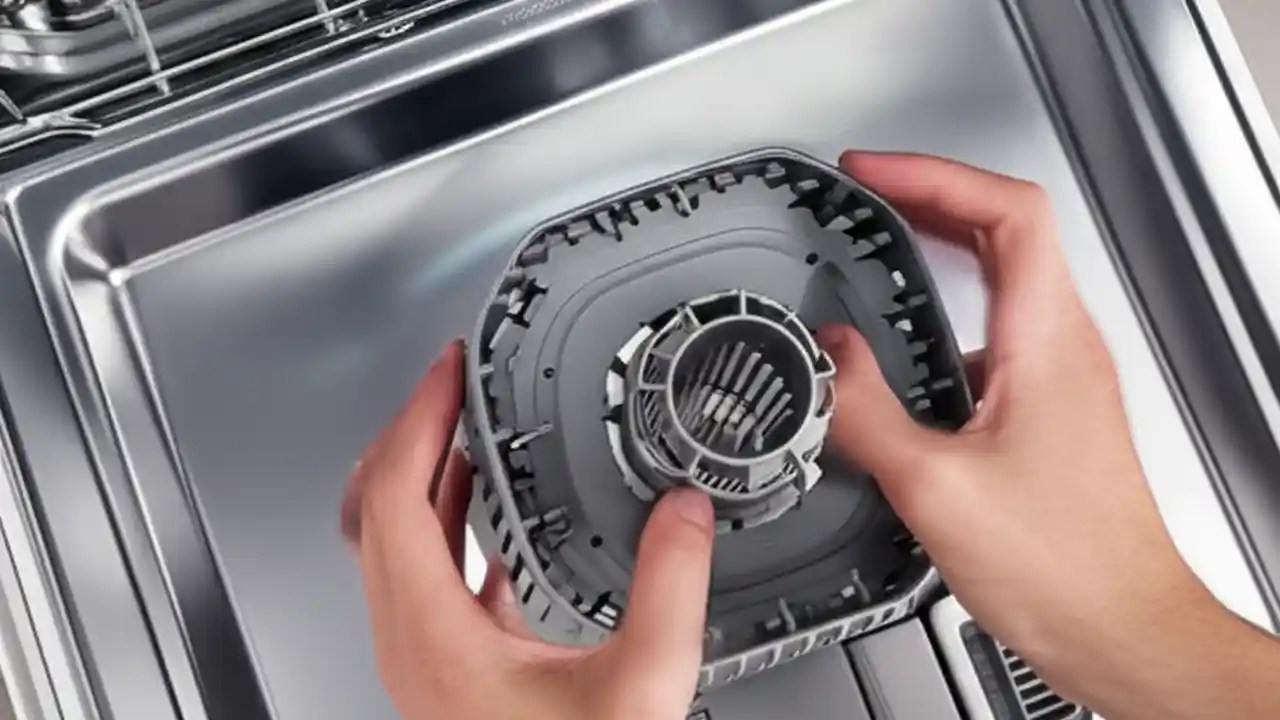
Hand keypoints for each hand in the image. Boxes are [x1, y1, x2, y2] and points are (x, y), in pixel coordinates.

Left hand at [342, 342, 714, 719]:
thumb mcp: (640, 687)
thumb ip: (668, 588)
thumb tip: (683, 512)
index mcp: (432, 637)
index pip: (394, 496)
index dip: (418, 421)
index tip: (446, 373)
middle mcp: (411, 642)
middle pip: (376, 508)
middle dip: (414, 432)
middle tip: (451, 386)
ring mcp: (425, 656)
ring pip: (396, 540)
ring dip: (428, 474)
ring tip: (468, 427)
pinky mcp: (451, 667)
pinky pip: (431, 571)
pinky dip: (452, 521)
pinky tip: (494, 508)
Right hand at [819, 152, 1279, 718]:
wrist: (1122, 629)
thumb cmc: (1064, 567)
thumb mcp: (936, 486)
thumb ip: (868, 412)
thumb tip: (828, 358)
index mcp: (1047, 342)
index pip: (1006, 213)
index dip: (933, 177)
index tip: (870, 175)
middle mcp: (1064, 349)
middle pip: (1004, 233)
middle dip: (930, 199)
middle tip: (866, 196)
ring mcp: (1062, 380)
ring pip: (1002, 283)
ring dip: (940, 255)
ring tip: (880, 251)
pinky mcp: (1049, 414)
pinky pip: (995, 336)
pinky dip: (944, 319)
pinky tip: (903, 355)